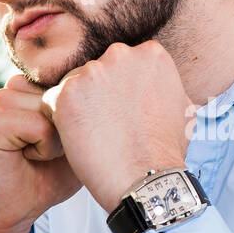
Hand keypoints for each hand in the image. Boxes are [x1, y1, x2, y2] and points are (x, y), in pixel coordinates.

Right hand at [0, 73, 81, 232]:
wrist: (17, 209)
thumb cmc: (50, 175)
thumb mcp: (83, 138)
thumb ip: (95, 110)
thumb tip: (126, 89)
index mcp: (36, 86)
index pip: (77, 80)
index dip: (85, 115)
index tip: (71, 140)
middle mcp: (18, 86)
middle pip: (68, 93)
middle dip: (72, 127)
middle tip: (52, 150)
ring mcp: (3, 98)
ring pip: (57, 108)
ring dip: (59, 140)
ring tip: (41, 154)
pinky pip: (41, 126)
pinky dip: (46, 149)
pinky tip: (30, 157)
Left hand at [40, 41, 192, 212]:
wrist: (145, 178)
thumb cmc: (164, 150)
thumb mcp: (181, 107)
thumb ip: (164, 85)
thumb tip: (158, 83)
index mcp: (150, 54)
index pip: (122, 64)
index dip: (120, 91)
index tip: (125, 113)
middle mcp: (121, 54)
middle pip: (97, 71)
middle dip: (98, 95)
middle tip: (107, 126)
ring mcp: (92, 72)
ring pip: (73, 85)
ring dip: (79, 107)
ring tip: (95, 136)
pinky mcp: (66, 93)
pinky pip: (51, 102)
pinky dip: (59, 121)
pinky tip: (79, 141)